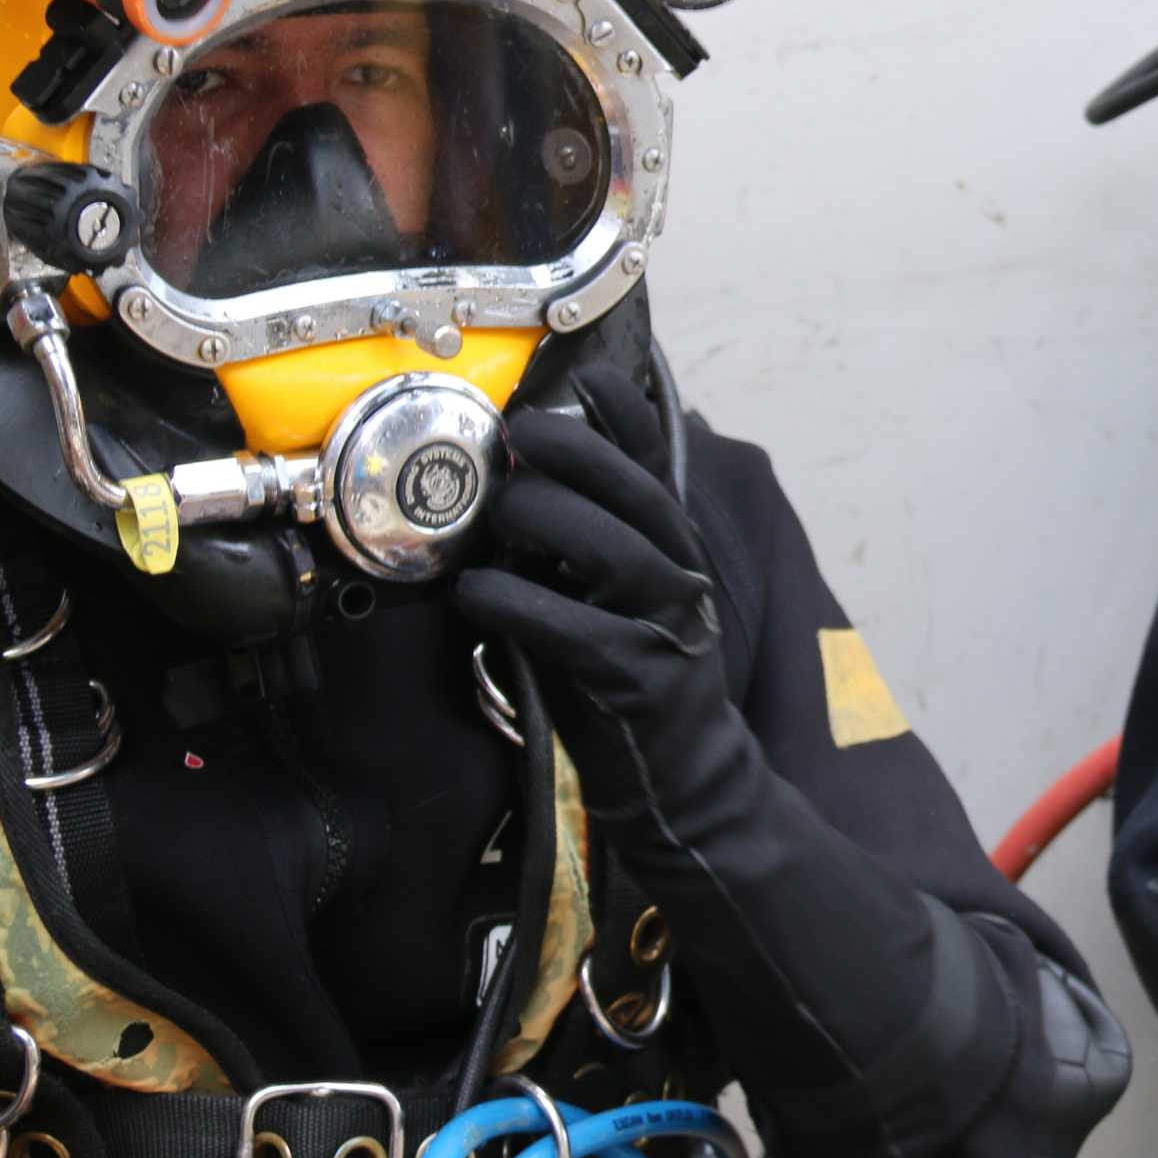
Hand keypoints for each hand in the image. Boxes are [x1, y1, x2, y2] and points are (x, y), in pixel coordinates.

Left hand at [452, 367, 734, 819]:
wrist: (681, 781)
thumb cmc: (632, 677)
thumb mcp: (625, 596)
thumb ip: (595, 539)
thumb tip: (539, 475)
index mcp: (673, 549)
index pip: (657, 467)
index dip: (626, 417)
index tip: (587, 376)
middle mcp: (680, 578)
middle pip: (633, 495)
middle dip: (574, 452)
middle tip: (518, 435)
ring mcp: (664, 629)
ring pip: (611, 552)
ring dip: (544, 522)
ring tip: (495, 515)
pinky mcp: (636, 681)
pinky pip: (573, 631)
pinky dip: (517, 606)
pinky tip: (477, 594)